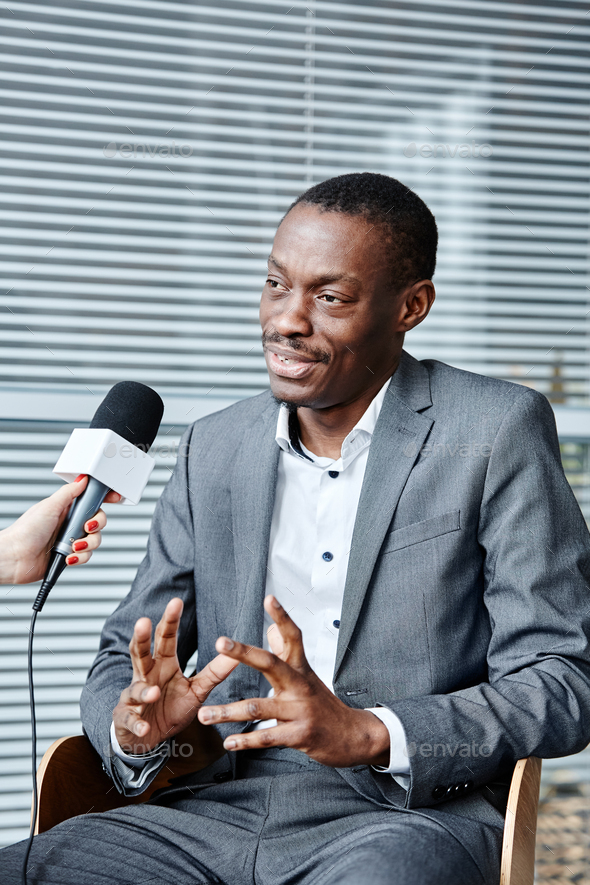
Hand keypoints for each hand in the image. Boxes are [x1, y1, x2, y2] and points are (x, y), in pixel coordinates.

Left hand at [0, 475, 120, 584]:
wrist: (14, 558)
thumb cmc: (25, 531)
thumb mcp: (49, 506)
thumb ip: (69, 492)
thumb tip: (83, 479)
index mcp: (67, 508)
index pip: (91, 501)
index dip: (105, 498)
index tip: (114, 497)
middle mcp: (70, 523)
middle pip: (98, 521)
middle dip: (96, 525)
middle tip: (85, 527)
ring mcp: (70, 540)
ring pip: (95, 540)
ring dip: (87, 544)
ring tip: (73, 546)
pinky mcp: (70, 556)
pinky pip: (86, 556)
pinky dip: (80, 558)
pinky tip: (68, 557)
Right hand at [113, 597, 239, 753]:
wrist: (149, 737)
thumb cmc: (171, 708)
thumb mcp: (197, 690)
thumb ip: (214, 673)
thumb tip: (236, 655)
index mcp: (163, 665)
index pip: (165, 638)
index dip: (170, 621)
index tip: (176, 601)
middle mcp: (146, 676)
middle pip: (141, 653)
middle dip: (141, 637)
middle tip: (143, 621)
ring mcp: (134, 697)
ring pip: (135, 688)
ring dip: (142, 690)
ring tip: (153, 691)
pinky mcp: (127, 719)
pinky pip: (130, 719)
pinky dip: (136, 723)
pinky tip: (144, 726)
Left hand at [197, 595, 389, 768]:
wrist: (353, 736)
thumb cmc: (324, 704)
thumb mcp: (307, 676)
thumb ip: (286, 654)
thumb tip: (270, 629)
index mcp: (301, 669)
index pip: (293, 636)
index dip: (282, 617)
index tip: (269, 598)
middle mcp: (300, 686)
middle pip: (271, 663)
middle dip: (243, 653)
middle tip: (220, 642)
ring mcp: (299, 711)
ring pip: (258, 708)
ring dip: (228, 712)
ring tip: (204, 715)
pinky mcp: (298, 735)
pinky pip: (266, 737)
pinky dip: (244, 741)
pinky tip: (228, 742)